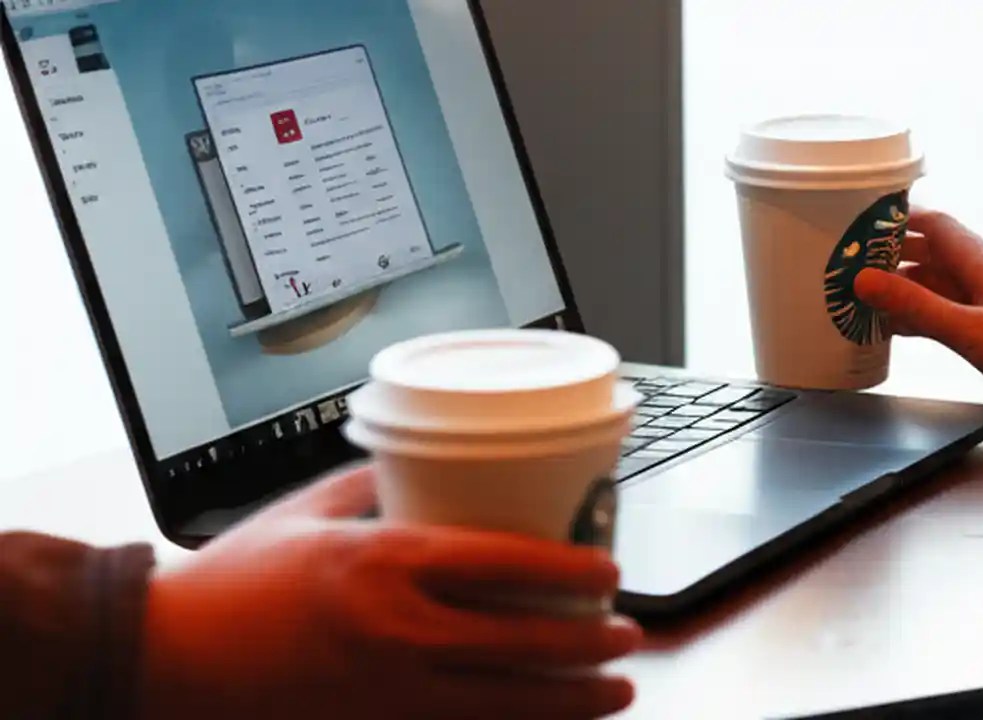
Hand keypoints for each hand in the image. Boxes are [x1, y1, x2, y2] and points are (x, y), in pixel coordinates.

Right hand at [141, 466, 641, 719]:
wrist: (166, 660)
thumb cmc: (234, 582)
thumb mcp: (308, 512)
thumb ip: (374, 484)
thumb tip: (426, 467)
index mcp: (386, 563)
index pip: (506, 564)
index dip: (572, 571)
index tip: (610, 571)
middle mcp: (397, 631)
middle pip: (524, 642)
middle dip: (591, 643)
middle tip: (628, 634)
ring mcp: (389, 693)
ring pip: (508, 702)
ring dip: (573, 700)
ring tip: (615, 692)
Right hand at [854, 208, 982, 425]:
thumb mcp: (971, 332)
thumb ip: (916, 307)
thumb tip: (866, 280)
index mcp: (982, 262)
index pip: (932, 222)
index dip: (894, 217)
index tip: (858, 219)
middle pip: (930, 251)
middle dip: (889, 254)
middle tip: (848, 263)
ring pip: (938, 282)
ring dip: (903, 286)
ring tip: (863, 297)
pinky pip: (950, 309)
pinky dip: (922, 314)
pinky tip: (903, 328)